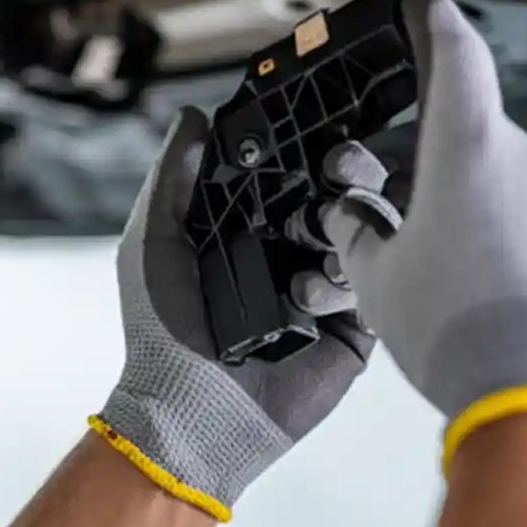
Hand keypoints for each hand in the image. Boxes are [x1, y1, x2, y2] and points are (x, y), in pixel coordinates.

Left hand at [95, 108, 374, 522]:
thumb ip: (174, 177)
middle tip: (341, 169)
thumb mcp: (152, 241)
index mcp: (255, 228)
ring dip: (351, 225)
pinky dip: (352, 280)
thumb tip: (194, 115)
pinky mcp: (354, 332)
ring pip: (369, 236)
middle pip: (347, 196)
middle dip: (351, 174)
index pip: (301, 175)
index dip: (316, 149)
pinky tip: (312, 293)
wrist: (189, 412)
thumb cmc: (161, 329)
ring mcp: (329, 291)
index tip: (324, 131)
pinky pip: (374, 289)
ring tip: (318, 238)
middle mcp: (298, 253)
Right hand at [322, 0, 526, 472]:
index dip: (434, 23)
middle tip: (431, 246)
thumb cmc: (460, 334)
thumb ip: (360, 237)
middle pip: (483, 148)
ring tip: (475, 295)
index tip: (425, 3)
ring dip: (498, 226)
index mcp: (472, 151)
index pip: (455, 56)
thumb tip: (352, 221)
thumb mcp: (380, 284)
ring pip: (525, 195)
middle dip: (455, 186)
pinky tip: (516, 309)